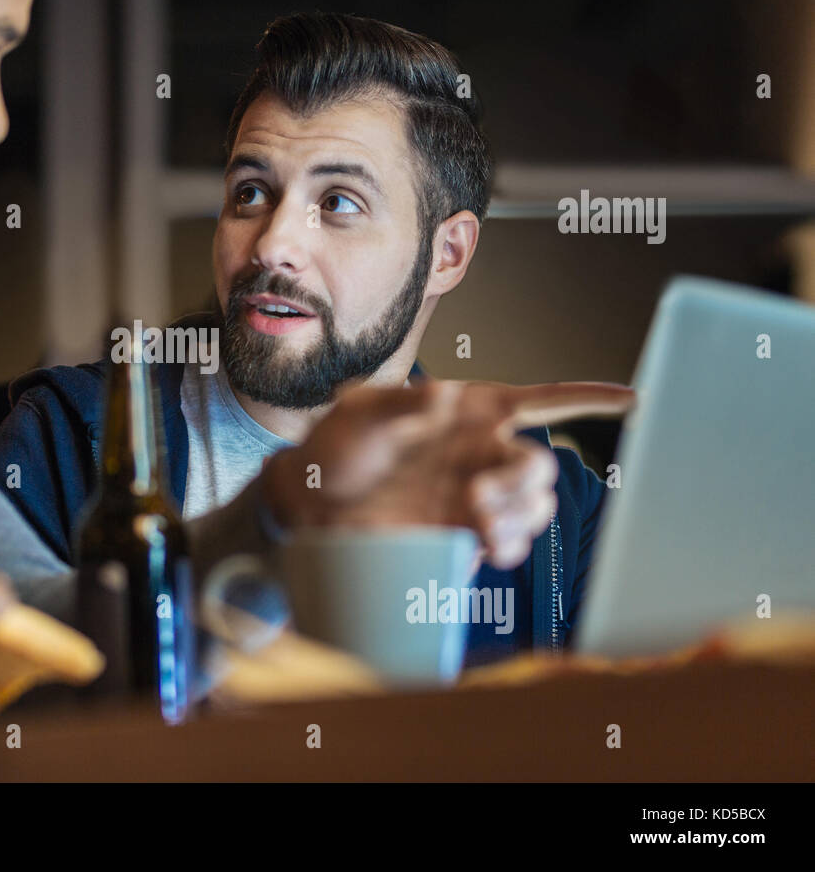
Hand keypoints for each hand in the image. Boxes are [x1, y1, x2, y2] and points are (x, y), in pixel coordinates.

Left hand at [264, 380, 633, 568]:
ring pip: (532, 507)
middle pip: (540, 465)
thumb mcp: (361, 410)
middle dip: (524, 480)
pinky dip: (509, 545)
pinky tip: (489, 548)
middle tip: (481, 493)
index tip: (634, 399)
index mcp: (473, 411)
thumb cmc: (336, 442)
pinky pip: (509, 541)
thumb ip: (402, 403)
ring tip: (479, 524)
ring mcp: (476, 495)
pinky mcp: (462, 533)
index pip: (543, 399)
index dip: (589, 398)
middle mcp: (483, 452)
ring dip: (518, 517)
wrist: (311, 501)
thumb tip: (447, 397)